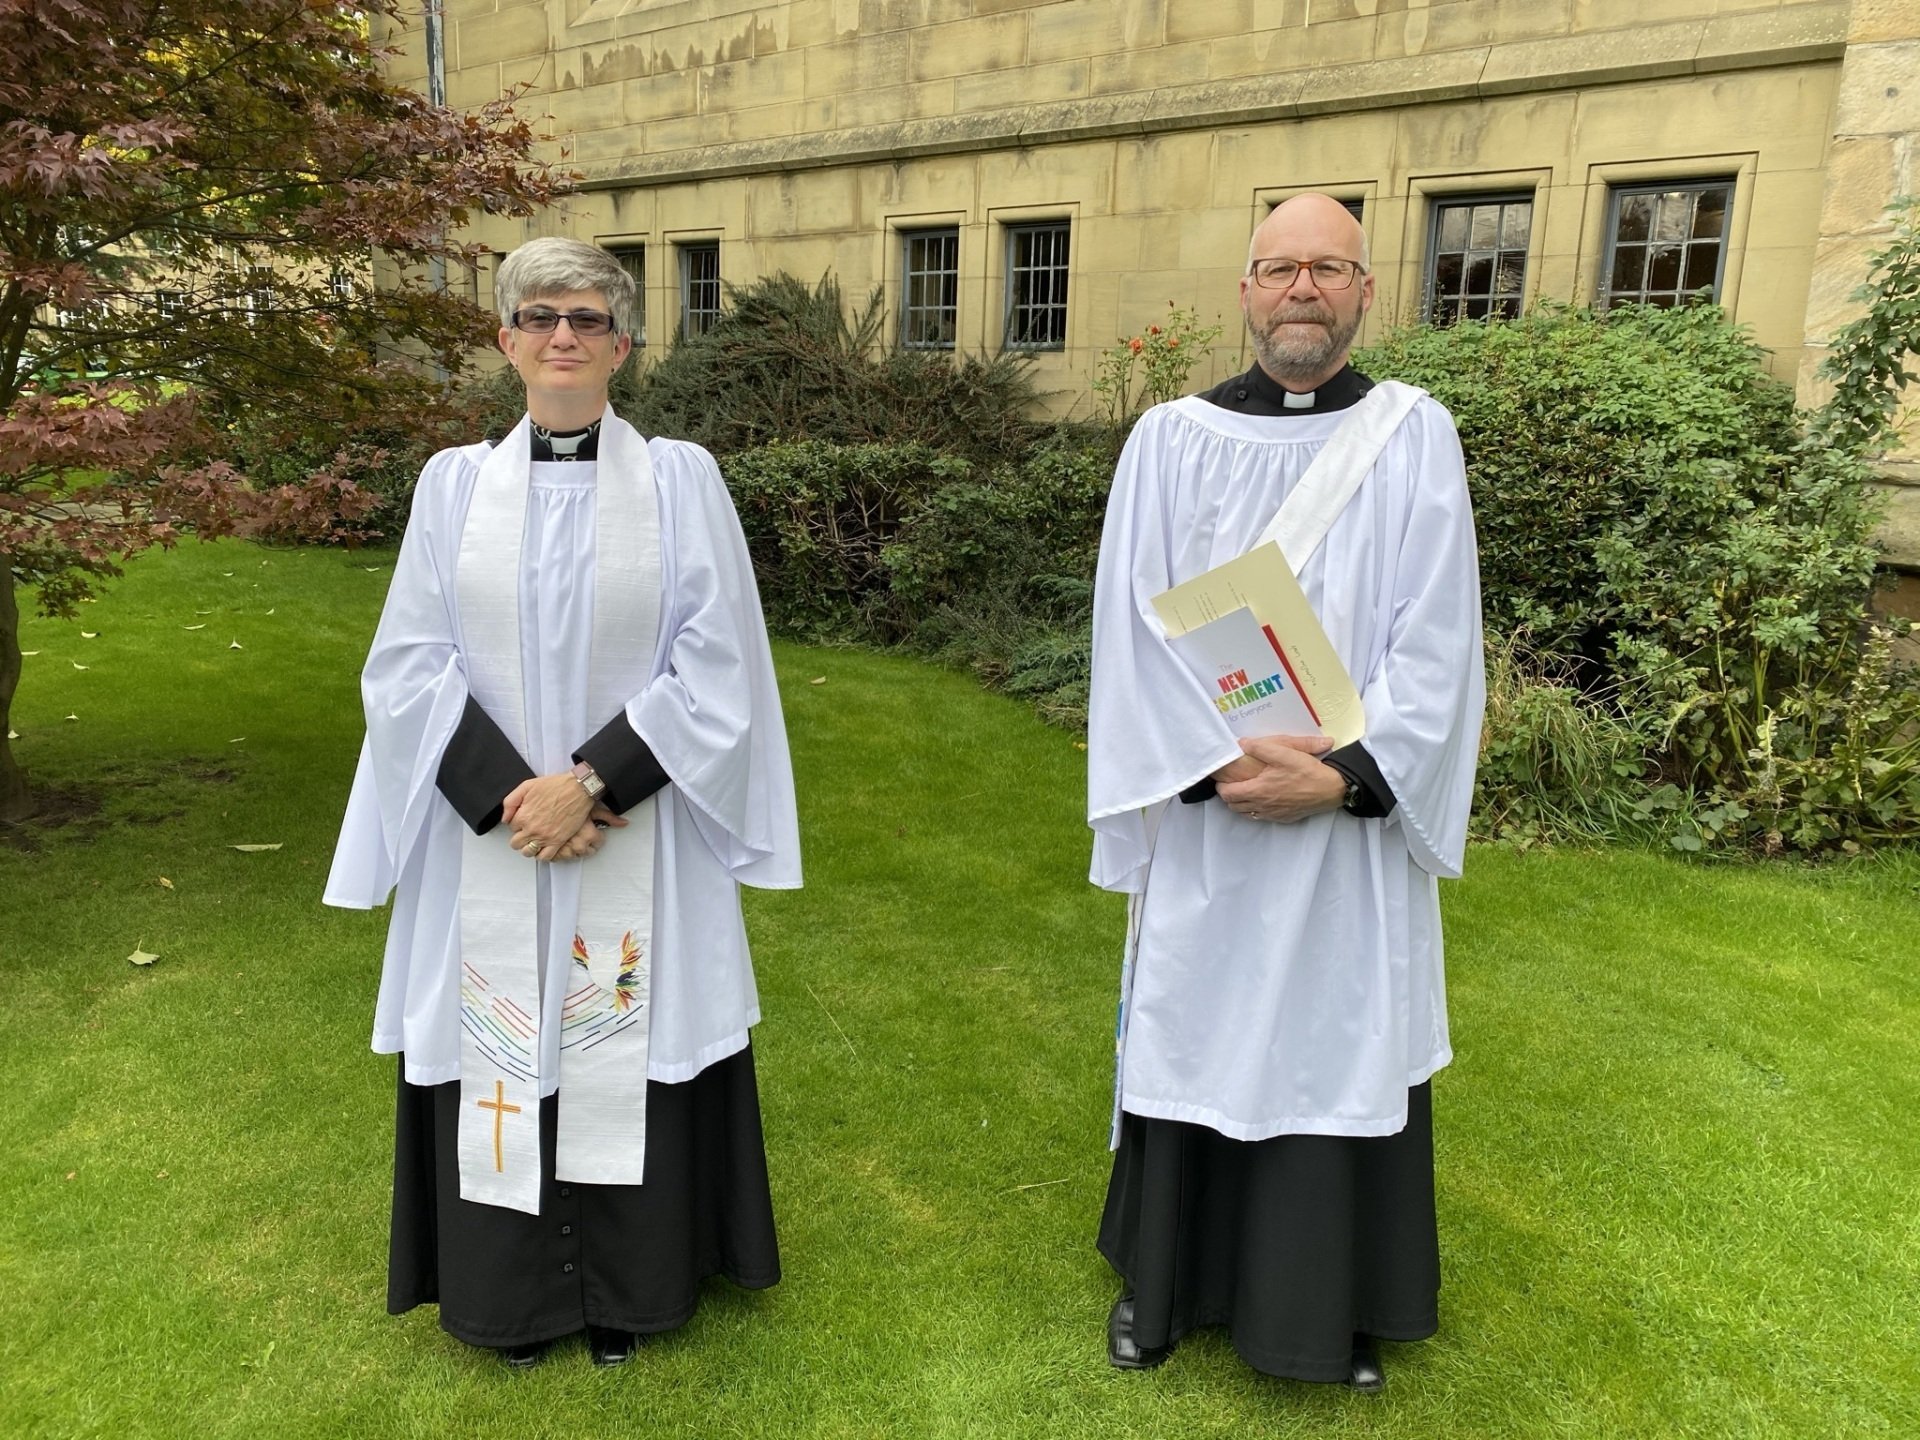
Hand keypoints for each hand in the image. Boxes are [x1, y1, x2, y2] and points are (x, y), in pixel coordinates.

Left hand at [503, 773, 596, 860]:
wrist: (578, 789)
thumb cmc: (556, 786)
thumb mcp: (527, 786)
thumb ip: (510, 802)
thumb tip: (505, 818)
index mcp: (523, 815)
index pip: (511, 827)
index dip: (517, 823)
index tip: (524, 819)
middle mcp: (532, 829)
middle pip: (516, 843)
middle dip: (519, 837)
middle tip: (526, 831)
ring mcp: (545, 837)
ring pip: (528, 852)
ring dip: (528, 847)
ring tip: (533, 840)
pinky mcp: (558, 841)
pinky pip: (545, 857)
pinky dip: (541, 855)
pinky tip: (543, 847)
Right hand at [549, 805, 628, 860]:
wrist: (549, 800)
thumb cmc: (570, 802)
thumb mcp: (592, 808)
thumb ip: (609, 817)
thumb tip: (624, 823)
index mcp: (590, 835)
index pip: (599, 843)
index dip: (596, 835)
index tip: (591, 831)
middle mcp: (578, 844)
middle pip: (586, 851)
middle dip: (584, 843)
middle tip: (579, 832)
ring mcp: (564, 849)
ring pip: (571, 855)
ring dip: (570, 848)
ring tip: (567, 836)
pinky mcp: (551, 851)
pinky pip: (555, 857)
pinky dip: (556, 852)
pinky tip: (556, 842)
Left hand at [1215, 734, 1343, 822]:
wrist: (1332, 790)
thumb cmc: (1307, 772)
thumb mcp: (1284, 753)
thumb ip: (1260, 747)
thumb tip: (1242, 743)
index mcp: (1259, 790)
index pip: (1228, 794)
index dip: (1221, 786)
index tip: (1224, 777)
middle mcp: (1263, 806)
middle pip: (1234, 806)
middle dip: (1229, 795)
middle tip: (1232, 783)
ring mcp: (1273, 814)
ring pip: (1246, 814)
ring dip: (1241, 804)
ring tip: (1246, 790)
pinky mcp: (1284, 818)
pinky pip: (1262, 817)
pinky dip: (1256, 810)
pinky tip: (1263, 799)